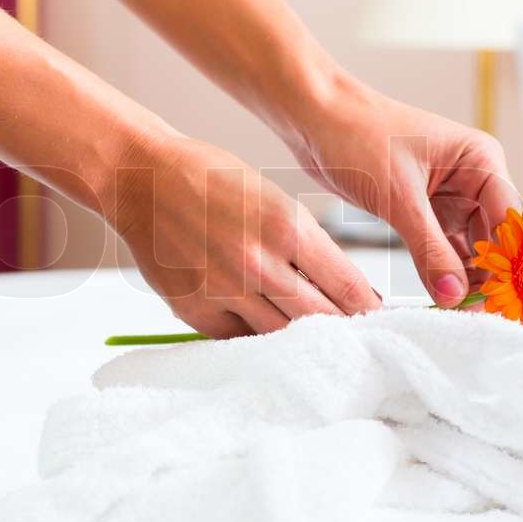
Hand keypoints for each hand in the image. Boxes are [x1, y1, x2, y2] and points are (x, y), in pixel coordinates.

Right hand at [108, 134, 381, 336]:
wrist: (144, 179)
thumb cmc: (212, 181)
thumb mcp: (273, 200)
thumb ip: (307, 245)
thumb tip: (343, 289)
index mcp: (288, 227)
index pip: (348, 286)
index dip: (369, 308)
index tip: (379, 318)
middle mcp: (258, 263)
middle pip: (321, 318)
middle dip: (343, 330)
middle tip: (359, 340)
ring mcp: (224, 290)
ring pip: (282, 334)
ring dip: (302, 338)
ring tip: (318, 342)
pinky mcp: (195, 309)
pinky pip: (239, 336)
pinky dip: (256, 334)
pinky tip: (266, 330)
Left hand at [288, 76, 520, 306]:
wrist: (312, 118)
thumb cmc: (357, 136)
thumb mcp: (398, 197)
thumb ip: (430, 250)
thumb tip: (454, 297)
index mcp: (481, 161)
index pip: (510, 221)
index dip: (508, 263)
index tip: (497, 302)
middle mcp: (473, 179)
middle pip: (495, 240)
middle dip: (486, 277)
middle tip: (471, 316)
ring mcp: (450, 197)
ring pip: (470, 250)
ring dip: (463, 279)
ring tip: (454, 313)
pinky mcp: (424, 211)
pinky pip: (443, 250)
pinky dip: (441, 272)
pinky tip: (438, 298)